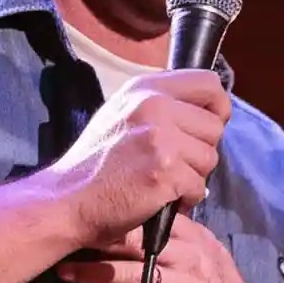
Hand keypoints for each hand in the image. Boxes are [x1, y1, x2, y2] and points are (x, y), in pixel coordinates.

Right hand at [45, 69, 229, 246]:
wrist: (67, 200)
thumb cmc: (94, 163)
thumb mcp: (121, 114)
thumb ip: (159, 105)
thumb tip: (206, 112)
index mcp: (145, 88)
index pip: (208, 82)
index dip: (216, 107)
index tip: (204, 128)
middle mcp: (154, 105)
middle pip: (214, 126)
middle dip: (201, 151)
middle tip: (174, 164)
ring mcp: (160, 138)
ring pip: (210, 158)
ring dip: (193, 177)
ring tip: (163, 182)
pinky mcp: (165, 171)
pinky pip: (199, 187)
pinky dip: (185, 200)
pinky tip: (160, 198)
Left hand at [56, 215, 283, 282]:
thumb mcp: (202, 262)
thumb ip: (175, 243)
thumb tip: (135, 224)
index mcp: (197, 239)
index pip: (153, 218)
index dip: (118, 217)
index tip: (85, 214)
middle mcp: (195, 258)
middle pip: (139, 243)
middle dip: (100, 240)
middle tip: (67, 238)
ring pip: (136, 275)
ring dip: (95, 274)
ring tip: (66, 273)